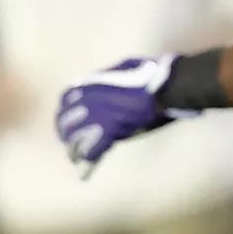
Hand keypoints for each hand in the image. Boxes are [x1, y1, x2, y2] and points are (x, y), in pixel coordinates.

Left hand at [55, 56, 183, 172]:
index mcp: (89, 83)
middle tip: (69, 142)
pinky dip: (90, 159)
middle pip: (64, 120)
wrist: (167, 87)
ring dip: (74, 148)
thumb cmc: (152, 75)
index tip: (67, 120)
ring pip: (74, 137)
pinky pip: (92, 149)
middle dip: (65, 132)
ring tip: (75, 156)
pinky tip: (87, 166)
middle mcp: (86, 99)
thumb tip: (103, 84)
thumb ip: (109, 77)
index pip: (66, 100)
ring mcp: (96, 116)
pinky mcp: (108, 131)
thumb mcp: (125, 67)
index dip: (65, 112)